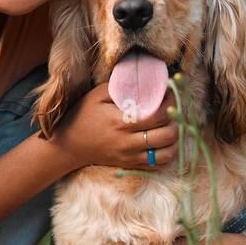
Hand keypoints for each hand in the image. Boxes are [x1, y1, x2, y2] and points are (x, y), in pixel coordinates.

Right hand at [54, 83, 179, 171]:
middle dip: (176, 120)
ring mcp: (130, 156)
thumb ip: (121, 87)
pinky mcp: (130, 165)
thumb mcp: (96, 95)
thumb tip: (145, 79)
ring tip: (170, 126)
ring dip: (174, 139)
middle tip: (172, 110)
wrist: (69, 145)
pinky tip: (163, 142)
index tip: (169, 94)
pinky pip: (158, 165)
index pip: (157, 115)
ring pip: (167, 153)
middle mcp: (127, 142)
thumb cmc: (83, 116)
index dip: (170, 103)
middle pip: (167, 135)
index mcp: (120, 122)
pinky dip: (167, 154)